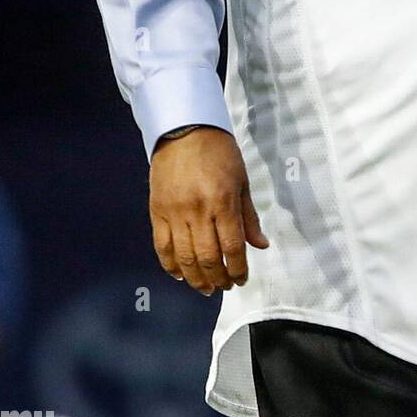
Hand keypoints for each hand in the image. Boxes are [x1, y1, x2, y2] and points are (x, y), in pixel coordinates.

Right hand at [149, 127, 268, 295]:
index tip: (241, 279)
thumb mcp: (241, 180)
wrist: (184, 130)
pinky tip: (180, 274)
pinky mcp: (156, 211)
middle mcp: (198, 211)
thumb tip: (260, 245)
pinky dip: (171, 266)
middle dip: (218, 279)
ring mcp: (174, 213)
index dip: (237, 270)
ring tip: (206, 287)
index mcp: (223, 201)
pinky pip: (162, 247)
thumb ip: (249, 216)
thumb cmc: (219, 152)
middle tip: (225, 286)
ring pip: (184, 258)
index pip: (232, 247)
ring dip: (196, 278)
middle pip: (207, 258)